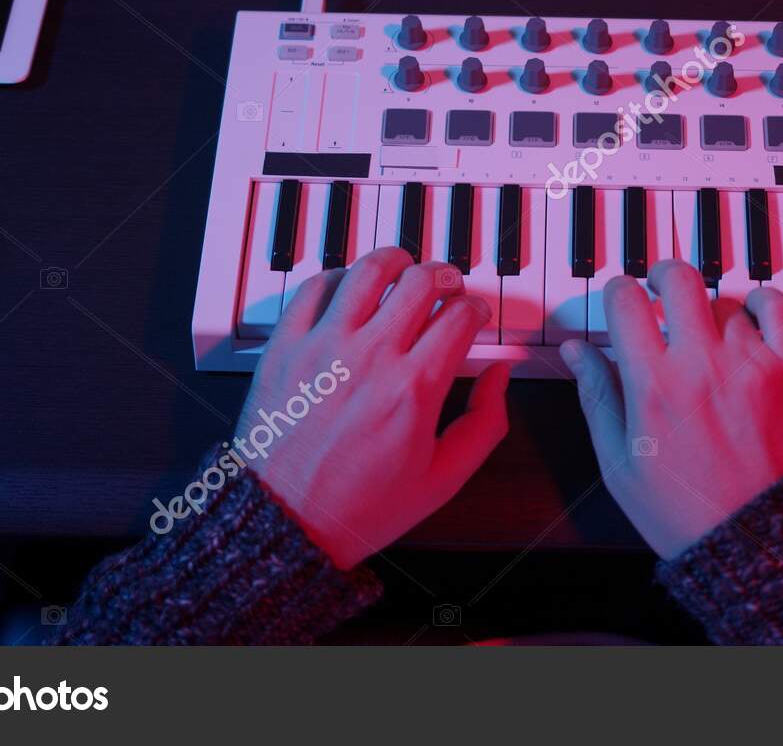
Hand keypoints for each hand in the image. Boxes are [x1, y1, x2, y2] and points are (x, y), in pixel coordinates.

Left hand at [236, 247, 509, 569]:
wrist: (283, 520)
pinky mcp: (285, 345)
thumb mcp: (443, 479)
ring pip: (368, 270)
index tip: (474, 314)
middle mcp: (370, 357)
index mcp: (414, 388)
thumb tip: (499, 377)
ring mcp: (323, 346)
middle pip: (422, 280)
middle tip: (447, 285)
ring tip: (403, 268)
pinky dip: (339, 278)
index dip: (477, 308)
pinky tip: (350, 289)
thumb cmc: (361, 506)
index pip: (460, 316)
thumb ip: (485, 424)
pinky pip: (315, 287)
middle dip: (445, 276)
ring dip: (395, 261)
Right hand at [560, 259, 782, 558]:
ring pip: (725, 300)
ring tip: (706, 334)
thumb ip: (597, 398)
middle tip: (658, 288)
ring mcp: (751, 364)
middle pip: (679, 279)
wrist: (758, 541)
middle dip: (661, 274)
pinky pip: (779, 310)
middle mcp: (702, 365)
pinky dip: (762, 303)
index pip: (626, 302)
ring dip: (709, 308)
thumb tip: (577, 351)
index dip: (617, 291)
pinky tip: (750, 316)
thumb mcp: (619, 465)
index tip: (620, 298)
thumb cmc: (685, 512)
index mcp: (654, 386)